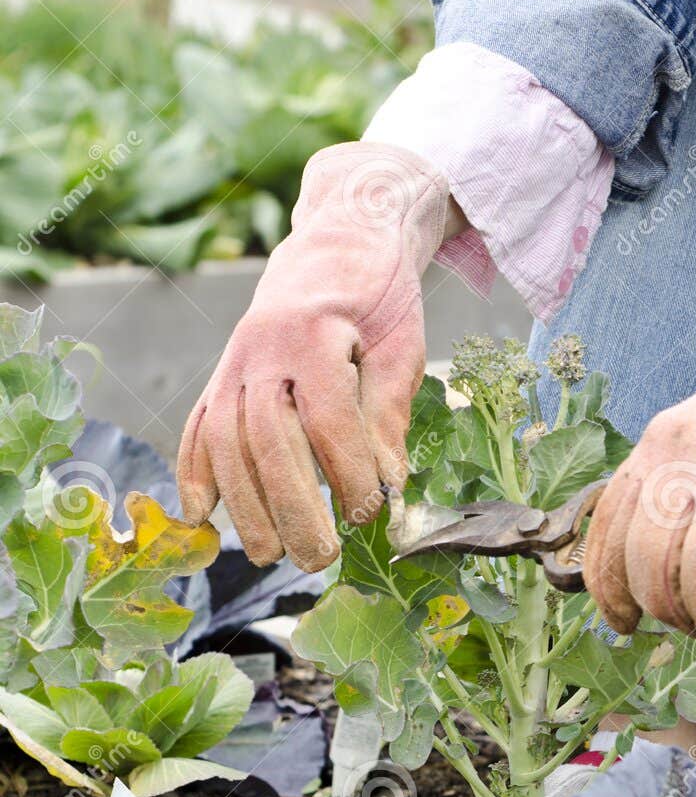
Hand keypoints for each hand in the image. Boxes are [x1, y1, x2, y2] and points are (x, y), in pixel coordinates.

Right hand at [177, 142, 448, 570]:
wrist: (338, 238)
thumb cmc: (378, 298)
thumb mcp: (401, 346)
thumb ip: (389, 414)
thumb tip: (387, 486)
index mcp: (315, 333)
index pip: (326, 417)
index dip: (346, 472)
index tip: (367, 514)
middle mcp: (262, 347)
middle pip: (266, 437)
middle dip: (290, 505)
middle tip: (316, 558)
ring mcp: (232, 361)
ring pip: (224, 439)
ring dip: (242, 504)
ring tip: (267, 555)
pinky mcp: (220, 373)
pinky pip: (197, 425)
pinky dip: (194, 471)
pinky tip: (201, 516)